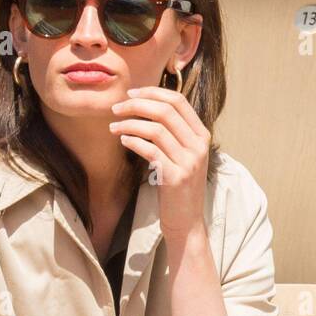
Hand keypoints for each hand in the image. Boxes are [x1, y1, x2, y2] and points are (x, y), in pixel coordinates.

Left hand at [108, 85, 209, 243]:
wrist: (186, 223)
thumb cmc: (178, 189)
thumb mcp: (183, 156)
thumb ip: (174, 134)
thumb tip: (146, 106)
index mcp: (202, 136)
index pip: (178, 101)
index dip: (152, 92)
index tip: (131, 94)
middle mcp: (199, 146)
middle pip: (165, 111)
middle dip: (136, 105)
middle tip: (116, 108)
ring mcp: (189, 162)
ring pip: (156, 129)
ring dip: (129, 124)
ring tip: (113, 127)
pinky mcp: (176, 178)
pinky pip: (150, 150)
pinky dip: (133, 141)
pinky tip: (123, 140)